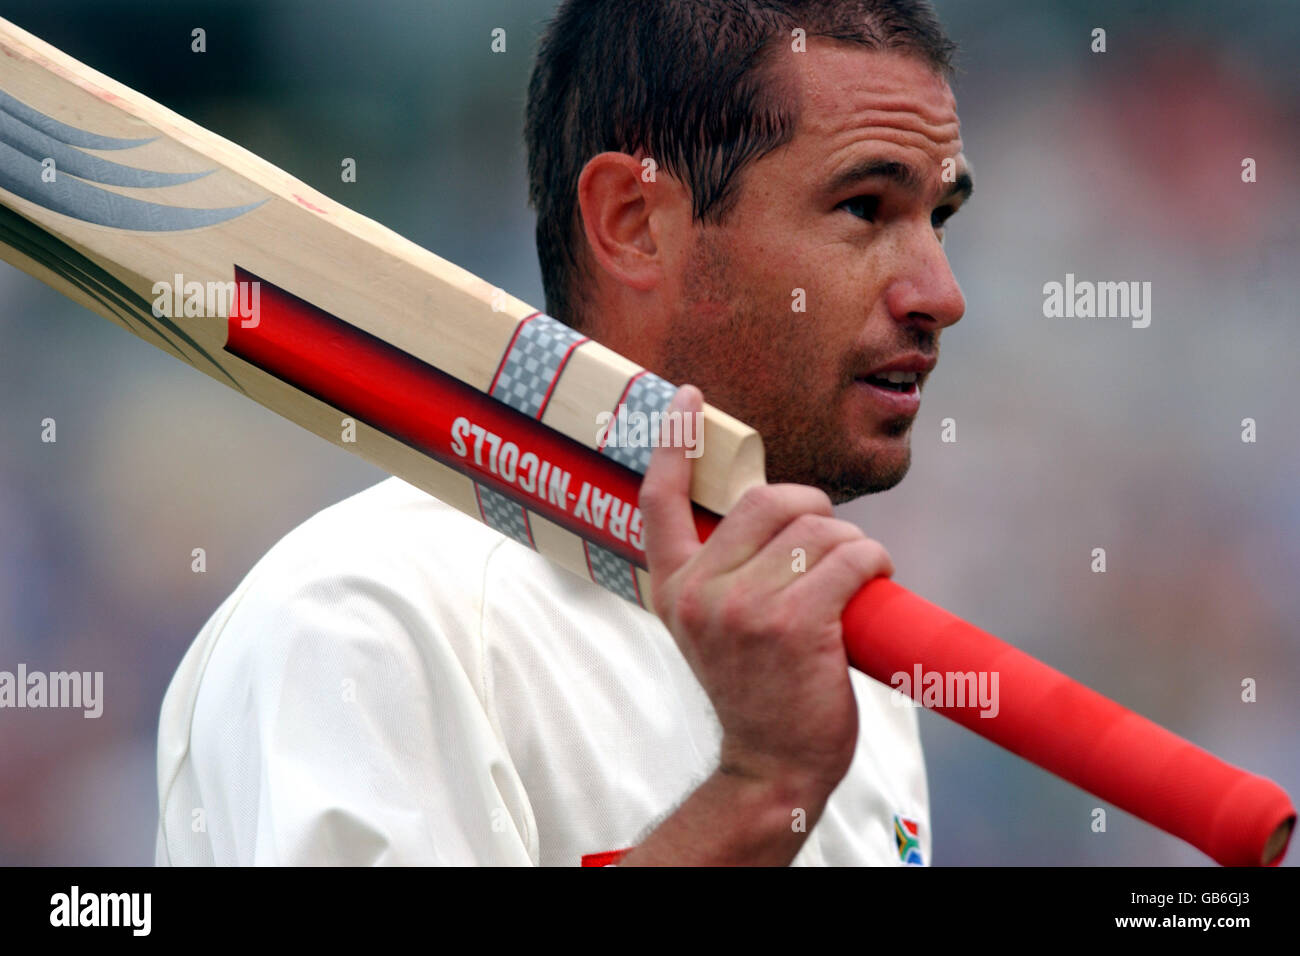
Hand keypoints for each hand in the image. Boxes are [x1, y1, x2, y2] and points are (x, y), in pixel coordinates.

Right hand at [639, 384, 894, 800]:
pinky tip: (875, 583)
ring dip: (851, 543)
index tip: (690, 397)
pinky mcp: (794, 624)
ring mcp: (742, 608)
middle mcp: (698, 592)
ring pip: (817, 528)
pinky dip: (874, 561)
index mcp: (673, 588)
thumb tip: (777, 515)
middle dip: (812, 509)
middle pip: (766, 500)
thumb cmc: (757, 691)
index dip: (677, 442)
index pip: (661, 500)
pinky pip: (851, 556)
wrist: (772, 767)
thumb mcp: (711, 628)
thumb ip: (722, 572)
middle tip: (832, 543)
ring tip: (856, 577)